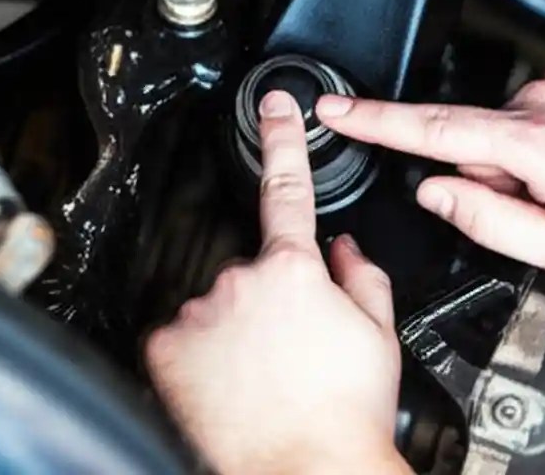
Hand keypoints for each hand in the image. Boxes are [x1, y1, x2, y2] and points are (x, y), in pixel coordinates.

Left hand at [145, 91, 408, 474]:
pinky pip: (183, 337)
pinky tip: (227, 387)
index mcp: (295, 268)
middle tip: (290, 350)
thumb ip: (363, 276)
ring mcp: (199, 312)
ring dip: (232, 330)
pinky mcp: (165, 347)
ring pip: (215, 306)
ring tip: (261, 379)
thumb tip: (346, 248)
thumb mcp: (379, 335)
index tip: (274, 106)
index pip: (288, 187)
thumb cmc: (345, 414)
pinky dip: (200, 357)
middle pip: (251, 271)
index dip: (282, 138)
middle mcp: (240, 279)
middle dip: (267, 298)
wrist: (304, 471)